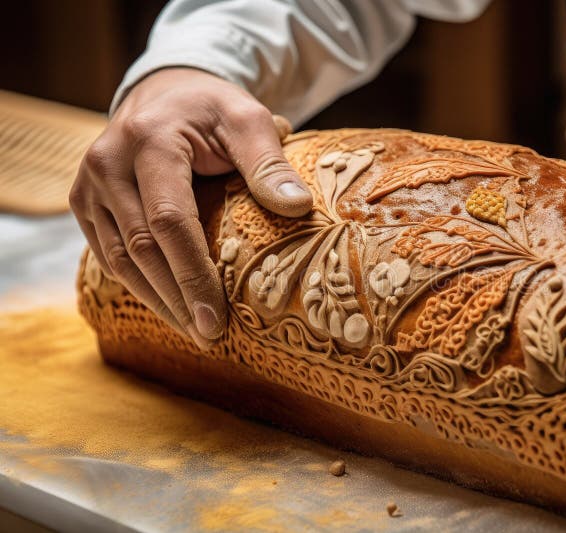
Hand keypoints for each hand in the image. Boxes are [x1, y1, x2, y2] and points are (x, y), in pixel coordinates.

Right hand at [70, 68, 312, 348]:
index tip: (218, 317)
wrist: (165, 92)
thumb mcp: (248, 119)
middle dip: (177, 299)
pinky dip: (139, 285)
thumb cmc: (213, 108)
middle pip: (140, 248)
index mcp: (150, 142)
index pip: (169, 221)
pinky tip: (168, 307)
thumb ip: (269, 162)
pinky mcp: (85, 201)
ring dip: (157, 301)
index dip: (193, 274)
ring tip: (193, 332)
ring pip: (118, 259)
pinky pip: (108, 253)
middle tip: (210, 337)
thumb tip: (299, 208)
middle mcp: (108, 164)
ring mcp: (89, 185)